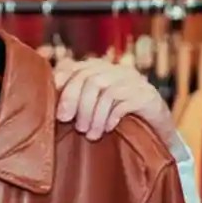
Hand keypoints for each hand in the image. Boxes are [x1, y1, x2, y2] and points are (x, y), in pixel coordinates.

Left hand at [53, 57, 176, 145]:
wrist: (156, 128)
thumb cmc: (116, 118)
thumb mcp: (93, 107)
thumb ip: (74, 99)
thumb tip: (45, 104)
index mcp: (101, 69)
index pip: (76, 68)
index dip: (63, 85)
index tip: (55, 107)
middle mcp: (118, 71)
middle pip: (89, 79)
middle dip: (75, 102)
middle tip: (68, 122)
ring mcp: (134, 81)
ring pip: (106, 91)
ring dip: (92, 115)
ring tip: (88, 134)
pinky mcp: (147, 96)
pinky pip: (124, 103)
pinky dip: (111, 117)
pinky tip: (106, 130)